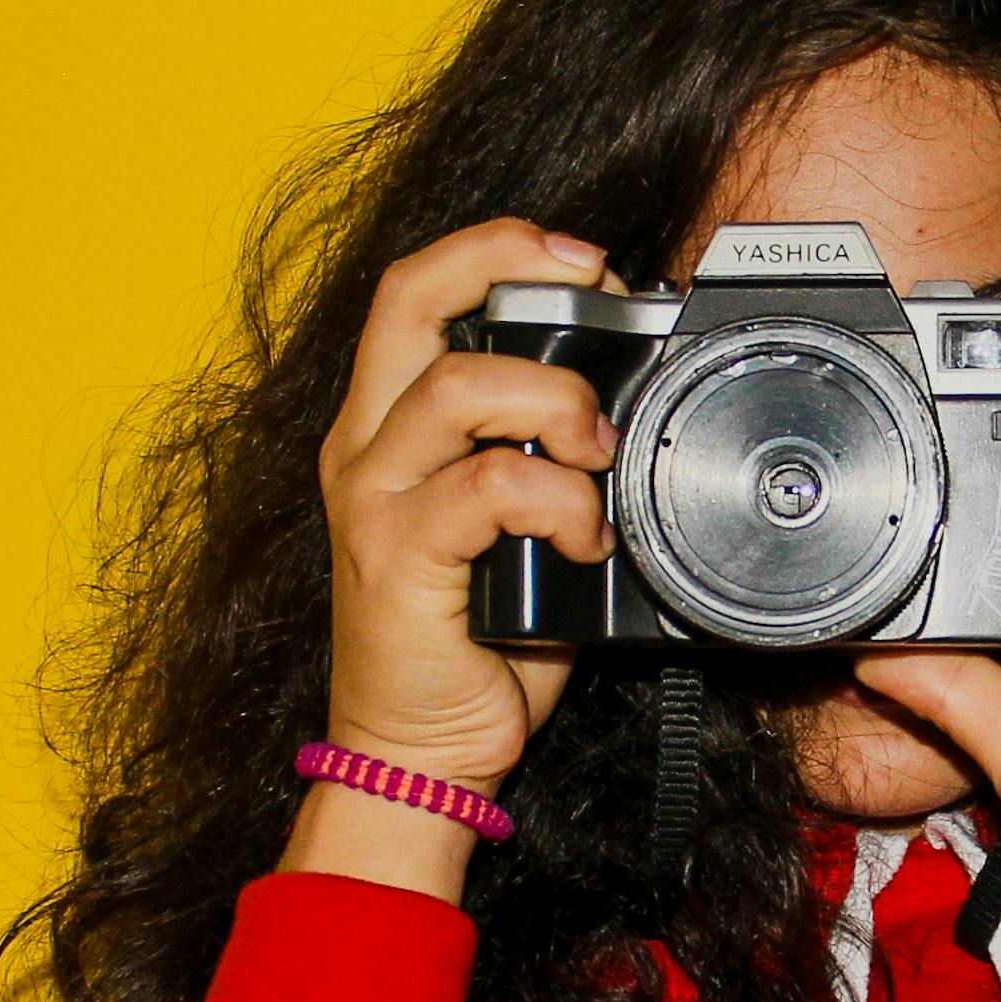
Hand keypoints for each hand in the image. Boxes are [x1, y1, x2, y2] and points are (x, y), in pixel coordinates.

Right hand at [286, 219, 616, 891]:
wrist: (419, 755)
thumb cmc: (476, 642)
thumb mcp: (515, 527)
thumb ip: (549, 458)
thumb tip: (635, 408)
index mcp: (389, 423)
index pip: (418, 288)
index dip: (498, 246)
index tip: (587, 260)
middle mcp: (366, 447)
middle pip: (410, 298)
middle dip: (512, 269)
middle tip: (599, 302)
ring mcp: (375, 500)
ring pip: (457, 385)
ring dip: (555, 403)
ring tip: (601, 454)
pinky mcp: (397, 561)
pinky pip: (486, 489)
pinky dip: (557, 502)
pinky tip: (587, 538)